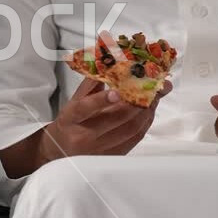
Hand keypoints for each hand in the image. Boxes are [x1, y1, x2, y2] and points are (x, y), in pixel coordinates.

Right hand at [37, 78, 171, 163]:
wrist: (62, 150)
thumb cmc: (70, 122)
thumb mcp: (74, 100)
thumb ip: (92, 83)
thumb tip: (111, 61)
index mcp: (71, 118)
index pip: (85, 108)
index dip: (101, 100)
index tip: (117, 91)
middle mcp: (84, 136)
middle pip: (116, 119)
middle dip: (138, 100)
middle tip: (152, 85)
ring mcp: (100, 149)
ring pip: (131, 129)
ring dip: (147, 110)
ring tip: (155, 95)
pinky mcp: (113, 155)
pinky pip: (136, 138)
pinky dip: (146, 122)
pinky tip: (149, 110)